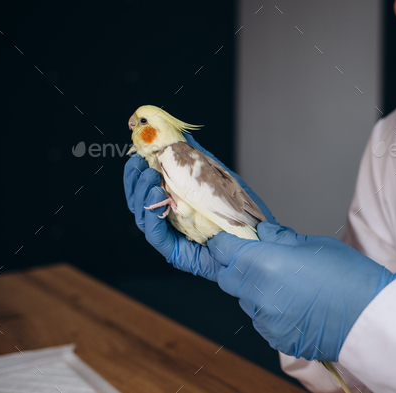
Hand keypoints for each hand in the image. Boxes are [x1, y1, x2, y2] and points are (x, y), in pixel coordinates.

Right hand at [123, 135, 276, 280]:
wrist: (260, 241)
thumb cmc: (244, 215)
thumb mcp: (222, 181)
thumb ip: (201, 162)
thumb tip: (184, 139)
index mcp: (178, 202)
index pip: (150, 187)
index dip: (139, 172)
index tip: (137, 155)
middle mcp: (172, 220)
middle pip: (141, 201)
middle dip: (136, 181)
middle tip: (140, 165)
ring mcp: (173, 237)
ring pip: (144, 217)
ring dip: (142, 195)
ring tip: (150, 178)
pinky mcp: (177, 253)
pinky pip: (156, 236)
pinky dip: (151, 217)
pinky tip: (156, 199)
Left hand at [207, 223, 395, 361]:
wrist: (372, 320)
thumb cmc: (350, 277)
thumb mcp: (315, 245)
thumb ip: (281, 239)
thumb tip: (262, 233)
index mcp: (264, 264)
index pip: (222, 250)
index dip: (223, 242)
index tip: (228, 239)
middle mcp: (258, 294)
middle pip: (226, 277)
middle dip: (236, 266)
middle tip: (259, 259)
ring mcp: (265, 320)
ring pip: (245, 300)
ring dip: (255, 290)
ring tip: (287, 284)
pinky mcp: (276, 338)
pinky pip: (262, 320)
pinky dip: (270, 310)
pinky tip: (295, 304)